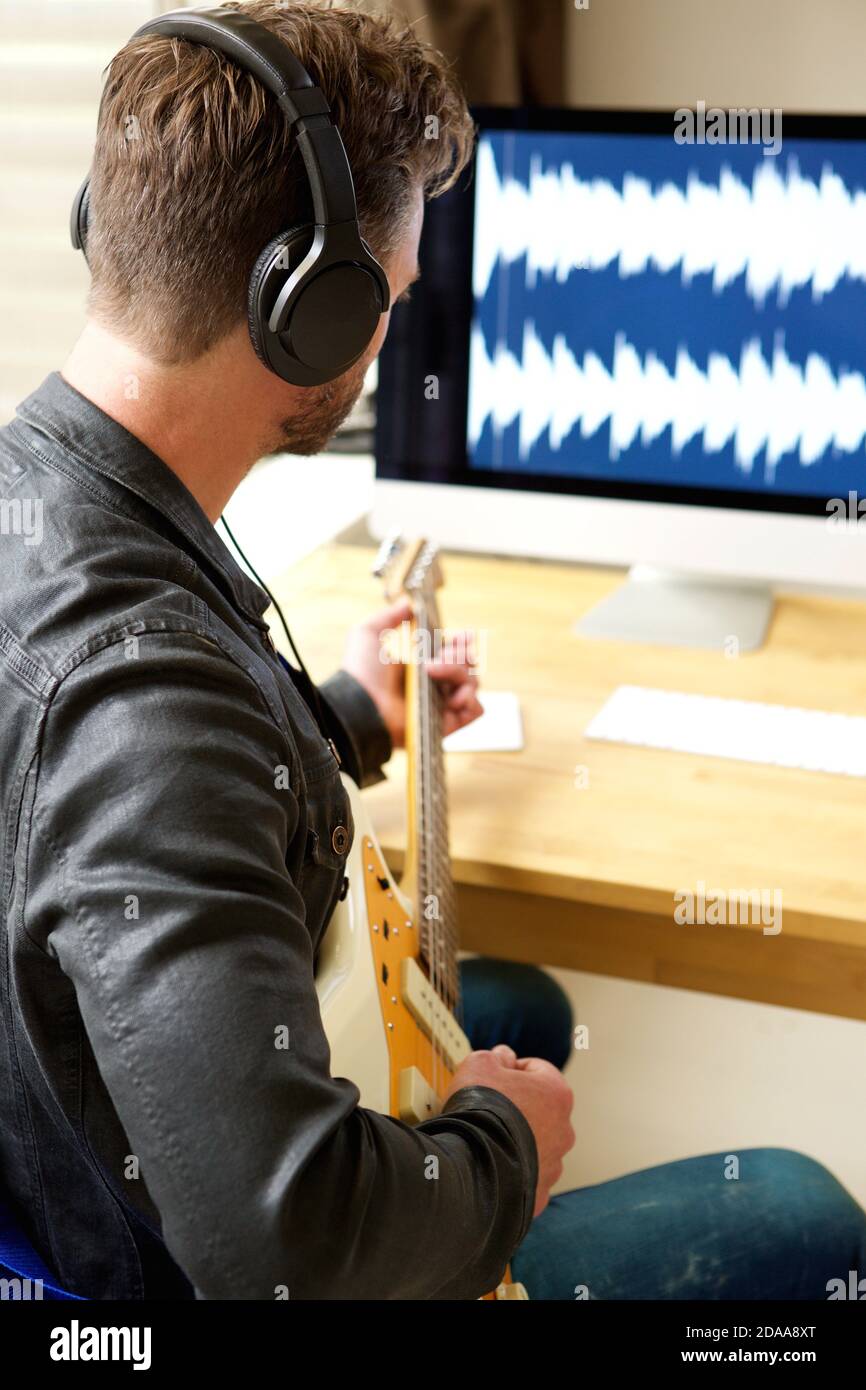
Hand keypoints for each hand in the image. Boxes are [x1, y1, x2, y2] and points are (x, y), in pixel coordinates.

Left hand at [341, 598, 482, 748]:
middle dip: (460, 654)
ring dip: (458, 672)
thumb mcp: (369, 633)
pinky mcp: (446, 724)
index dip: (463, 641)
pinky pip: (475, 709)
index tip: (461, 634)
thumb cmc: (360, 672)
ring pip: (473, 683)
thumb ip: (389, 616)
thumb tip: (408, 603)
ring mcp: (442, 704)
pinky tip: (452, 695)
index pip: (455, 651)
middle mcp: (435, 684)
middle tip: (439, 654)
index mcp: (422, 664)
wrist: (359, 704)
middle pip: (469, 664)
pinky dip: (470, 699)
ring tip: (432, 671)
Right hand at [444, 1045, 574, 1218]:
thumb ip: (496, 1056)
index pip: (537, 1069)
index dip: (511, 1068)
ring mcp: (554, 1165)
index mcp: (557, 1094)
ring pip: (536, 1145)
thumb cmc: (480, 1108)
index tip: (492, 1075)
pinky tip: (490, 1165)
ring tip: (487, 1140)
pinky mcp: (539, 1194)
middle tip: (488, 1108)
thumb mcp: (480, 1063)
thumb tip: (504, 1057)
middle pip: (540, 1110)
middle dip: (518, 1106)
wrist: (472, 1163)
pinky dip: (511, 1170)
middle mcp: (564, 1131)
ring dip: (517, 1140)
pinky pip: (526, 1177)